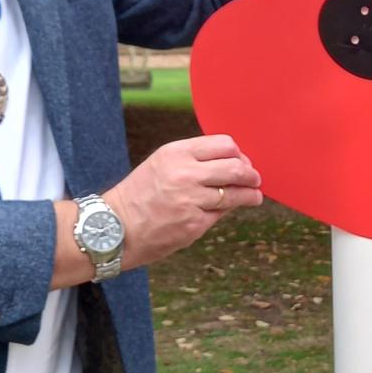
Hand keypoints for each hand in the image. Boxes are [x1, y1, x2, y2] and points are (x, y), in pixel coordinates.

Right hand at [107, 135, 261, 267]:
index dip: (238, 154)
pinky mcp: (194, 224)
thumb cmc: (139, 195)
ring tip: (254, 196)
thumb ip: (193, 160)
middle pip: (236, 167)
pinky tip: (230, 210)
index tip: (241, 161)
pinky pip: (221, 214)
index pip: (224, 145)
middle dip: (250, 174)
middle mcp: (185, 173)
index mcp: (176, 153)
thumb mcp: (162, 164)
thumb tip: (231, 162)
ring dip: (250, 195)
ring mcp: (191, 200)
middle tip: (255, 179)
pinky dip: (228, 211)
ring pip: (235, 193)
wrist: (116, 227)